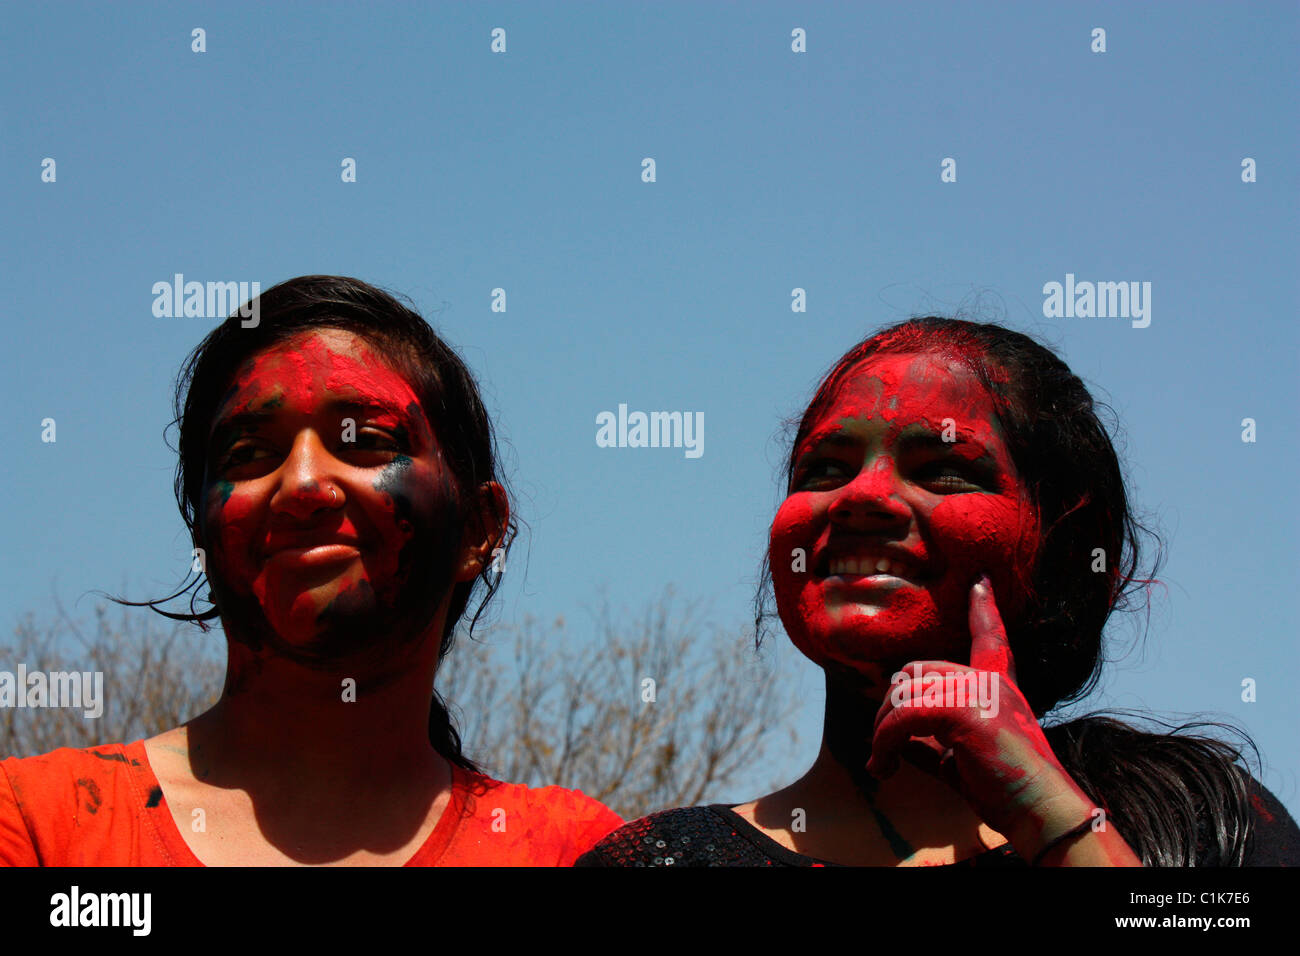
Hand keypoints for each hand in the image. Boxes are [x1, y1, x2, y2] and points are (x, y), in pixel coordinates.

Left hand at [864, 573, 1093, 853]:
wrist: (1042, 811)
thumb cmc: (1008, 792)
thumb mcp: (964, 759)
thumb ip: (933, 743)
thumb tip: (895, 743)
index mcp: (1000, 685)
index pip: (990, 638)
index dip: (984, 609)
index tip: (979, 580)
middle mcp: (990, 680)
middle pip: (916, 671)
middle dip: (889, 708)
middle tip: (882, 747)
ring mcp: (977, 690)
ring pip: (902, 696)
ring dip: (881, 733)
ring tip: (881, 765)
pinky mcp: (963, 710)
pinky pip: (901, 719)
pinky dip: (884, 744)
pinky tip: (883, 769)